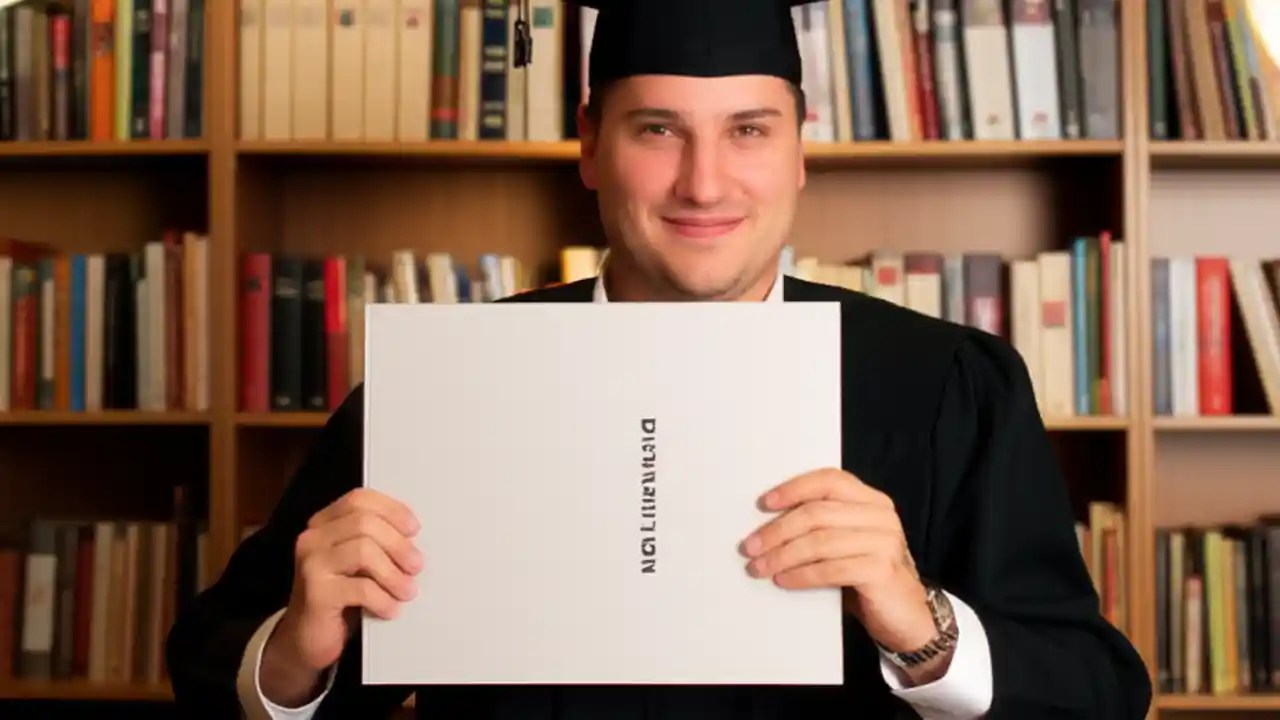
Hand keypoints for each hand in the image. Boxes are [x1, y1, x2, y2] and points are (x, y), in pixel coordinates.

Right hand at [261, 488, 423, 705]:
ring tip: (406, 591)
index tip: (414, 529)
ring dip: (393, 573)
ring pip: (363, 551)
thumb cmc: (339, 599)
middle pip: (365, 523)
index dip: (391, 510)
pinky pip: (361, 588)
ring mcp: (311, 565)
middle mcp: (313, 539)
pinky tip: (390, 609)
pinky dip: (383, 599)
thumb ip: (376, 543)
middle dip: (398, 545)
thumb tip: (414, 537)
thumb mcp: (358, 565)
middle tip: (416, 565)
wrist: (305, 640)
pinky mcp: (316, 594)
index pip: (359, 500)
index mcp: (323, 525)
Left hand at [740, 468, 951, 682]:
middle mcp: (881, 516)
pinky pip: (831, 569)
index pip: (829, 480)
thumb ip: (822, 527)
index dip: (794, 489)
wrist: (908, 617)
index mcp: (871, 501)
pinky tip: (784, 581)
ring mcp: (885, 543)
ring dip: (783, 555)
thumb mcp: (848, 543)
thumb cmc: (868, 577)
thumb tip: (766, 526)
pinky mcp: (882, 571)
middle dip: (777, 530)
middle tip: (750, 547)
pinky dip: (802, 575)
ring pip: (820, 541)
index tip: (763, 504)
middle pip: (817, 513)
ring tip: (760, 567)